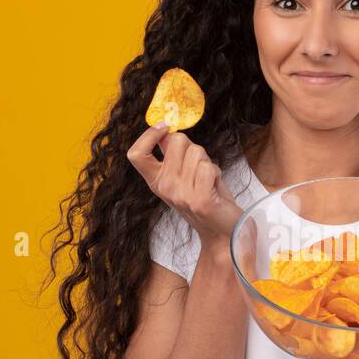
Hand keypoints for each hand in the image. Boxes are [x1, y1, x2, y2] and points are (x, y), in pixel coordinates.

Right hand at [127, 122, 243, 244]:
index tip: (164, 127)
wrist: (222, 231)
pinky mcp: (199, 200)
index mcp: (157, 181)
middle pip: (176, 141)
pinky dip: (216, 172)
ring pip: (196, 151)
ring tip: (208, 180)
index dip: (148, 135)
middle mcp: (165, 188)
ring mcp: (180, 195)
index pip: (136, 154)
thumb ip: (173, 155)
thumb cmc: (206, 198)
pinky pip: (208, 167)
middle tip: (200, 168)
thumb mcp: (183, 175)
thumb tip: (166, 130)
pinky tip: (214, 186)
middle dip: (193, 147)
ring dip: (207, 162)